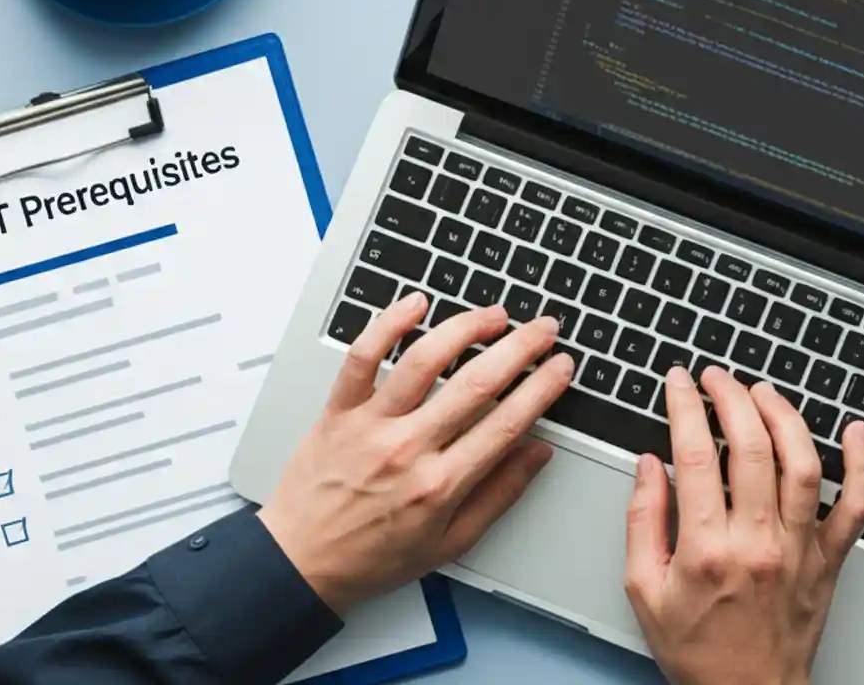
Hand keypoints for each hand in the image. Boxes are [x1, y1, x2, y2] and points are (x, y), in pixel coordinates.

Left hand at [257, 292, 573, 612]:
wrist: (301, 561)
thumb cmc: (373, 557)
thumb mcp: (450, 543)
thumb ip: (499, 495)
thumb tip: (537, 452)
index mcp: (441, 485)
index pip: (507, 422)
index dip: (542, 387)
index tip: (562, 365)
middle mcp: (408, 449)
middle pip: (476, 384)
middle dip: (520, 348)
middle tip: (543, 328)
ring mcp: (370, 425)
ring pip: (424, 360)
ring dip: (465, 328)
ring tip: (494, 315)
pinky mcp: (338, 411)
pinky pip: (362, 356)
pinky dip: (387, 323)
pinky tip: (415, 303)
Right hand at [625, 367, 863, 684]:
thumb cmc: (696, 649)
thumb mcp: (643, 589)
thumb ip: (642, 521)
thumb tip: (649, 466)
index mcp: (707, 550)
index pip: (696, 456)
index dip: (685, 407)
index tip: (679, 382)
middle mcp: (758, 544)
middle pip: (752, 449)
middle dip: (731, 399)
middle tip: (717, 378)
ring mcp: (800, 551)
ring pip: (803, 466)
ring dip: (784, 417)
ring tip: (762, 392)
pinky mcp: (829, 561)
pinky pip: (857, 507)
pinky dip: (862, 465)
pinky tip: (854, 431)